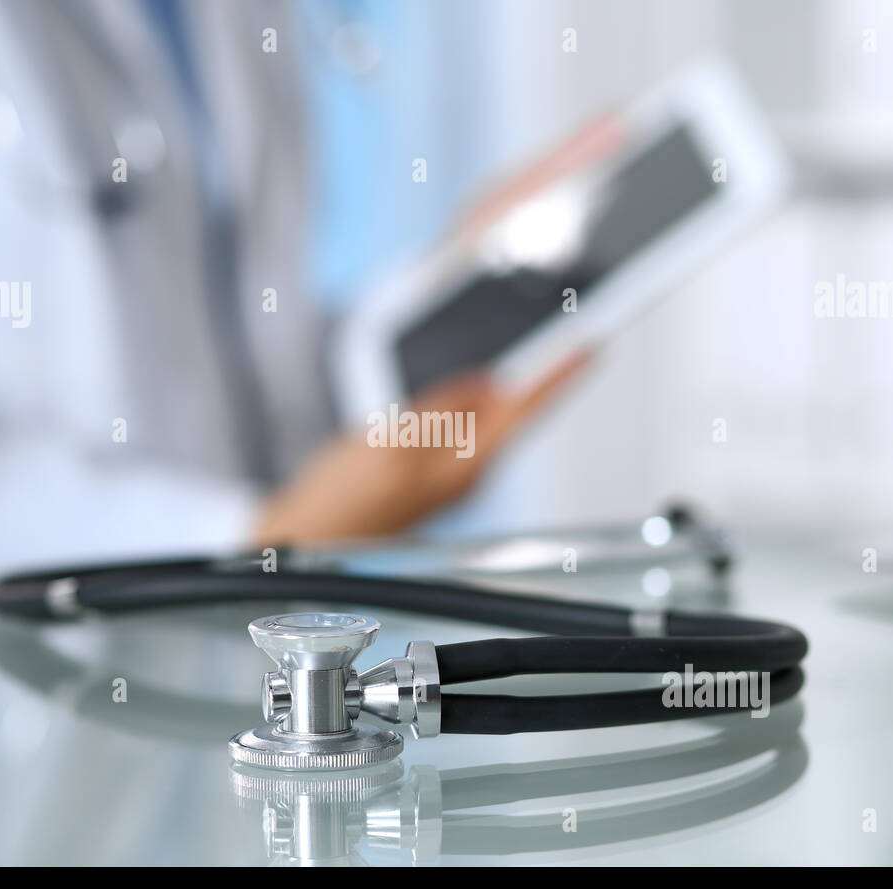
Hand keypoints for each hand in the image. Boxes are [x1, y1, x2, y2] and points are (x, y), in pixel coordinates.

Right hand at [252, 351, 591, 545]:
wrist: (303, 540)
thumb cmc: (341, 503)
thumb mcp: (392, 442)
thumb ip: (444, 410)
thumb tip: (489, 385)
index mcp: (464, 464)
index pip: (525, 411)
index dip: (558, 378)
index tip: (590, 349)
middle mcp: (464, 472)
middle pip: (513, 416)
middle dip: (541, 379)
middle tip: (573, 344)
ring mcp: (444, 475)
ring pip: (488, 421)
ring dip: (504, 391)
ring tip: (526, 361)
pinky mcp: (423, 473)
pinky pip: (461, 429)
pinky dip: (470, 403)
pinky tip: (467, 392)